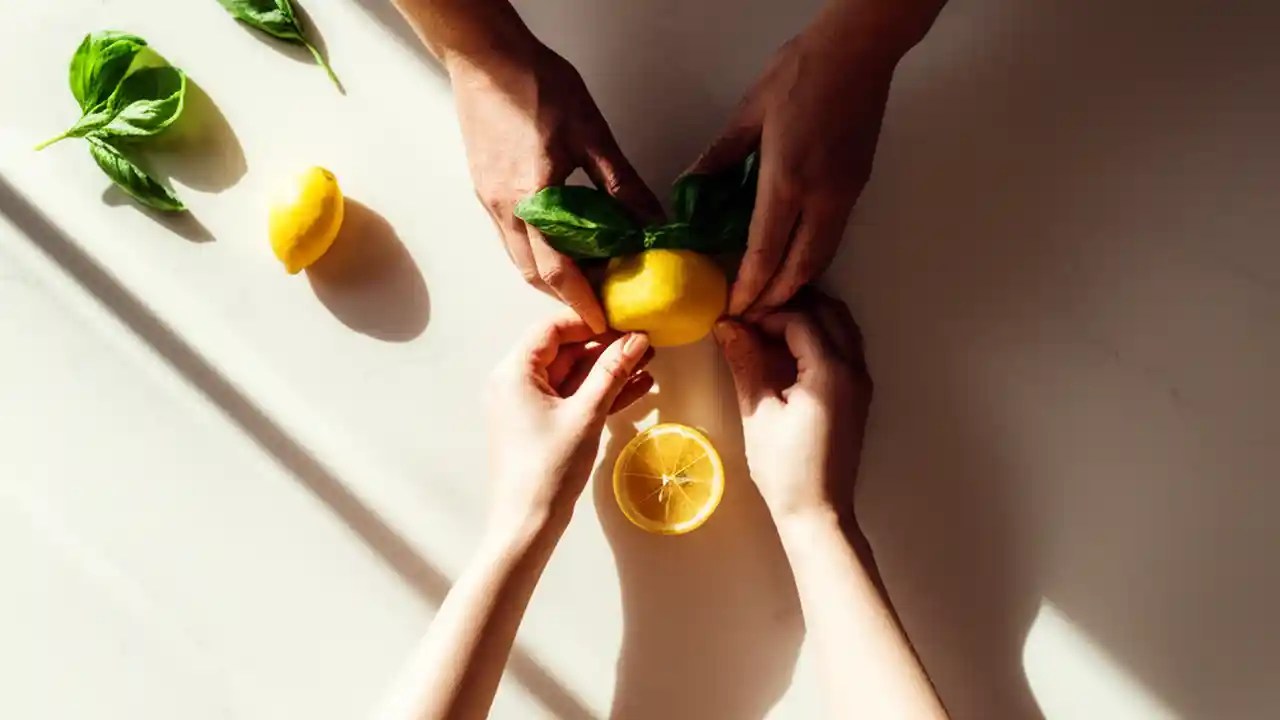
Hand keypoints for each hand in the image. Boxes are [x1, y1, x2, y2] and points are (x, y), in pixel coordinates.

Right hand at [449, 38, 661, 331]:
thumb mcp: (591, 133)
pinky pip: (510, 235)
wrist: (483, 55)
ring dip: (549, 274)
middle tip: (599, 303)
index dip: (581, 301)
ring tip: (586, 275)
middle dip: (565, 297)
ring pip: (518, 256)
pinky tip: (561, 239)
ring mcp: (489, 199)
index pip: (556, 270)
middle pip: (532, 273)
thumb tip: (652, 221)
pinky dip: (536, 249)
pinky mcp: (485, 187)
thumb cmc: (534, 84)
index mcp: (530, 198)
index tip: (602, 322)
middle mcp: (503, 207)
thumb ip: (621, 182)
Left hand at [486, 314, 653, 529]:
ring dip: (611, 369)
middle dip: (607, 346)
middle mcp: (517, 382)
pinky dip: (603, 392)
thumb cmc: (549, 467)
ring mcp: (530, 404)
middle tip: (646, 340)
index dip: (590, 321)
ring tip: (651, 360)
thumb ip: (611, 372)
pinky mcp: (544, 423)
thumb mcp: (586, 414)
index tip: (625, 320)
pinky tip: (639, 385)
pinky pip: (575, 397)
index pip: (552, 328)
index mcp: (514, 372)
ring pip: (575, 375)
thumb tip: (637, 338)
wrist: (528, 523)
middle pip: (566, 350)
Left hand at [693, 0, 940, 314]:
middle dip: (775, 298)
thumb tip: (689, 188)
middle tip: (751, 314)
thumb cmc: (799, 74)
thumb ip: (718, 158)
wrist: (858, 51)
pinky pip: (832, 236)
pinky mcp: (856, 185)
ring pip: (821, 256)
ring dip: (796, 283)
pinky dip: (811, 258)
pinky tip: (794, 259)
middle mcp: (821, 197)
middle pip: (800, 268)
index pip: (765, 253)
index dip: (749, 288)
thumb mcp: (747, 114)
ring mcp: (844, 194)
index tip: (734, 308)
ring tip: (770, 297)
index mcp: (787, 181)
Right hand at [713, 292, 871, 521]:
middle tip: (753, 319)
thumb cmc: (785, 469)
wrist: (819, 511)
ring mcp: (861, 380)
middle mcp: (854, 369)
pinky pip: (844, 345)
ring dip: (807, 318)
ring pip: (840, 325)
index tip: (738, 322)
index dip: (766, 313)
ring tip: (768, 330)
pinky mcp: (858, 392)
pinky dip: (819, 335)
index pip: (800, 318)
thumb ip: (745, 363)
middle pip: (827, 311)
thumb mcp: (758, 413)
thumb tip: (727, 325)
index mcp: (830, 373)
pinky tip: (788, 349)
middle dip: (789, 306)